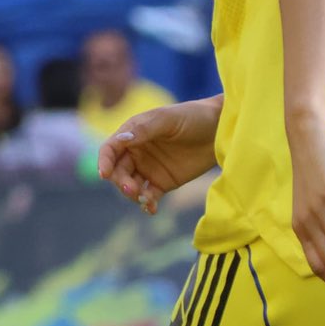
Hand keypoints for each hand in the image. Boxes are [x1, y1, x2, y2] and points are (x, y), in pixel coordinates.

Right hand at [98, 98, 220, 212]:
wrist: (221, 130)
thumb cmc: (192, 117)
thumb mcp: (167, 119)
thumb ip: (144, 129)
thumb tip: (120, 139)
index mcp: (132, 133)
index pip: (110, 149)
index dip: (103, 161)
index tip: (104, 174)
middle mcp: (137, 152)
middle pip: (117, 171)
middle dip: (120, 181)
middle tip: (132, 189)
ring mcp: (149, 168)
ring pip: (130, 185)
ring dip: (131, 193)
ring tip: (143, 198)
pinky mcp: (163, 183)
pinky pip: (148, 196)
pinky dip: (147, 203)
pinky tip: (151, 208)